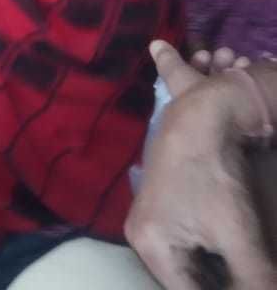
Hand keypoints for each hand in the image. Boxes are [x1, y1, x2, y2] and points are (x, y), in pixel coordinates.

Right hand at [125, 41, 276, 289]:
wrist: (200, 117)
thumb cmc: (213, 173)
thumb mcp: (239, 234)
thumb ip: (253, 279)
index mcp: (150, 247)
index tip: (244, 281)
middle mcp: (138, 236)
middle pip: (181, 280)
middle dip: (213, 281)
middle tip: (243, 272)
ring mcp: (145, 220)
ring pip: (182, 264)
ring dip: (210, 270)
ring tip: (237, 261)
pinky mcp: (156, 208)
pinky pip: (180, 246)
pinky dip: (203, 253)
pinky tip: (225, 249)